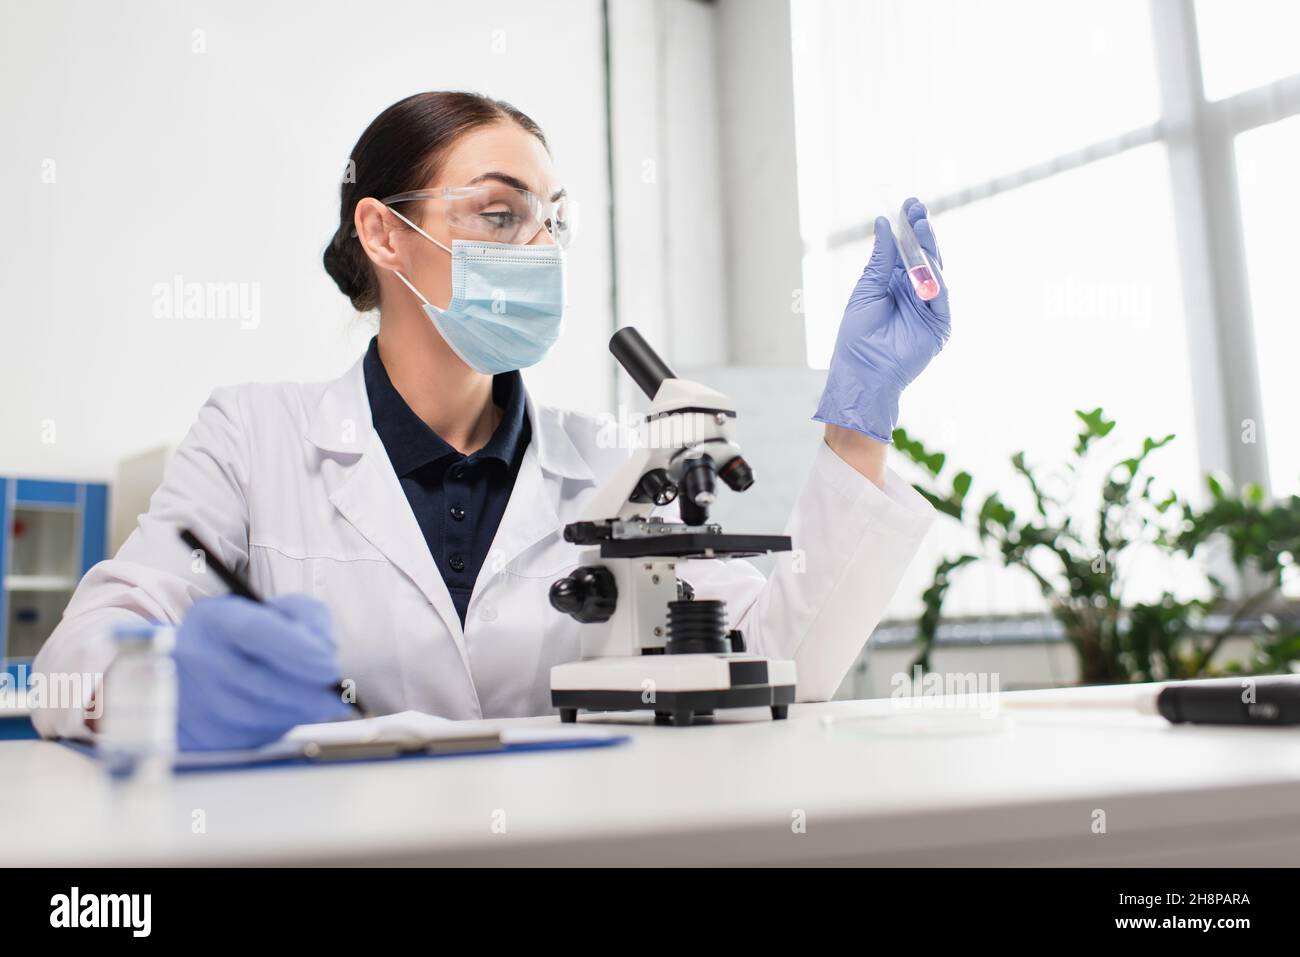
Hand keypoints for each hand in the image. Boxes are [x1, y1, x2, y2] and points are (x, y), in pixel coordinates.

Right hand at [173, 594, 352, 750]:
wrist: (210, 670)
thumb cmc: (257, 635)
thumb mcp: (283, 610)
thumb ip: (309, 617)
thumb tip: (325, 649)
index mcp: (215, 618)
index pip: (252, 630)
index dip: (294, 648)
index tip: (330, 662)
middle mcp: (198, 656)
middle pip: (254, 678)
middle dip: (304, 687)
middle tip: (336, 690)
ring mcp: (196, 697)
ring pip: (254, 712)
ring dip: (298, 709)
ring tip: (326, 701)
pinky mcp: (203, 731)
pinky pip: (250, 734)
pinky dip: (285, 724)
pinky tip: (302, 712)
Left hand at [814, 197, 950, 442]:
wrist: (861, 373)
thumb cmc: (856, 338)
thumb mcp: (867, 290)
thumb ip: (880, 259)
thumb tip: (884, 223)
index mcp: (895, 283)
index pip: (908, 249)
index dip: (910, 226)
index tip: (909, 203)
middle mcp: (915, 291)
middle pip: (925, 255)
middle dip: (923, 231)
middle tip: (917, 209)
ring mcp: (929, 307)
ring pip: (935, 271)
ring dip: (929, 248)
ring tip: (920, 226)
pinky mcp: (939, 324)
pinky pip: (940, 295)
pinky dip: (935, 278)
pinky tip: (927, 260)